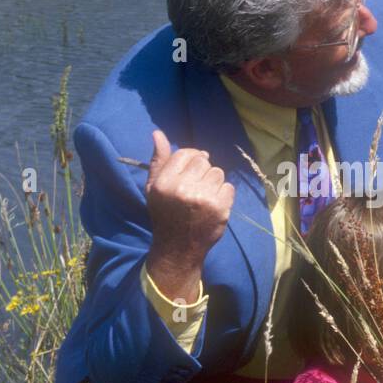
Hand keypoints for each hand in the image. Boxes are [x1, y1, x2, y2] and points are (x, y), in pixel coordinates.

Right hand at [145, 130, 233, 296]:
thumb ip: (158, 161)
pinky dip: (224, 195)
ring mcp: (203, 199)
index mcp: (164, 182)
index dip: (192, 158)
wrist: (178, 248)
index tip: (193, 169)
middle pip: (204, 162)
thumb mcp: (154, 189)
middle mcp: (183, 189)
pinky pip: (229, 187)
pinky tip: (213, 206)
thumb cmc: (165, 215)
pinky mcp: (220, 208)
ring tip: (203, 198)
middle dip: (202, 172)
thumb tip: (158, 134)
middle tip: (195, 189)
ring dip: (214, 183)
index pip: (186, 153)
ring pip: (218, 173)